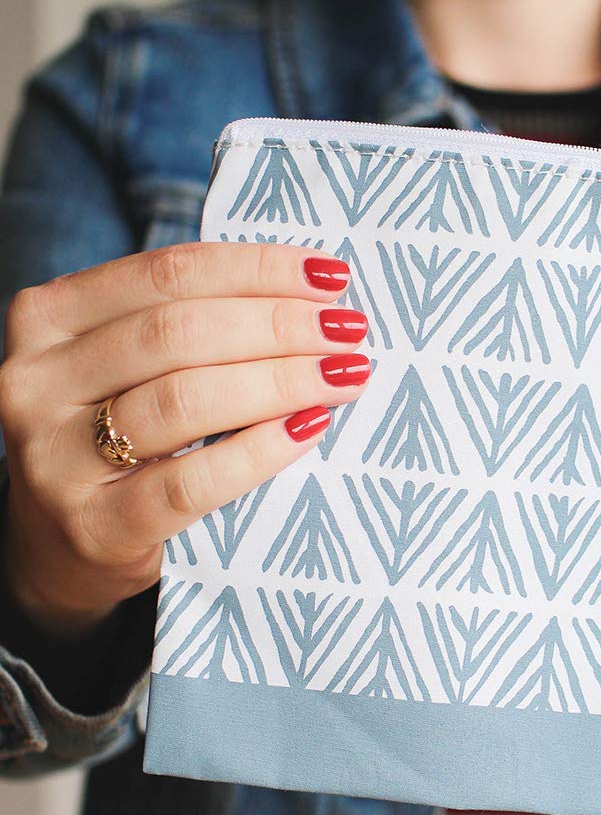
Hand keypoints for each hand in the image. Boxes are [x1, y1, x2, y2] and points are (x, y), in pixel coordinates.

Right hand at [0, 243, 370, 632]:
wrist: (66, 545)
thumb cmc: (120, 437)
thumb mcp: (131, 367)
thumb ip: (192, 325)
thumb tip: (315, 295)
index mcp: (51, 318)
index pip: (168, 273)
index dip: (257, 270)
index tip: (331, 276)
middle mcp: (38, 380)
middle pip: (179, 333)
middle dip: (279, 326)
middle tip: (348, 331)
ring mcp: (57, 458)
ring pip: (185, 399)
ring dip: (280, 381)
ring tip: (344, 375)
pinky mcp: (96, 525)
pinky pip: (192, 482)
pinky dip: (259, 451)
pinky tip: (310, 430)